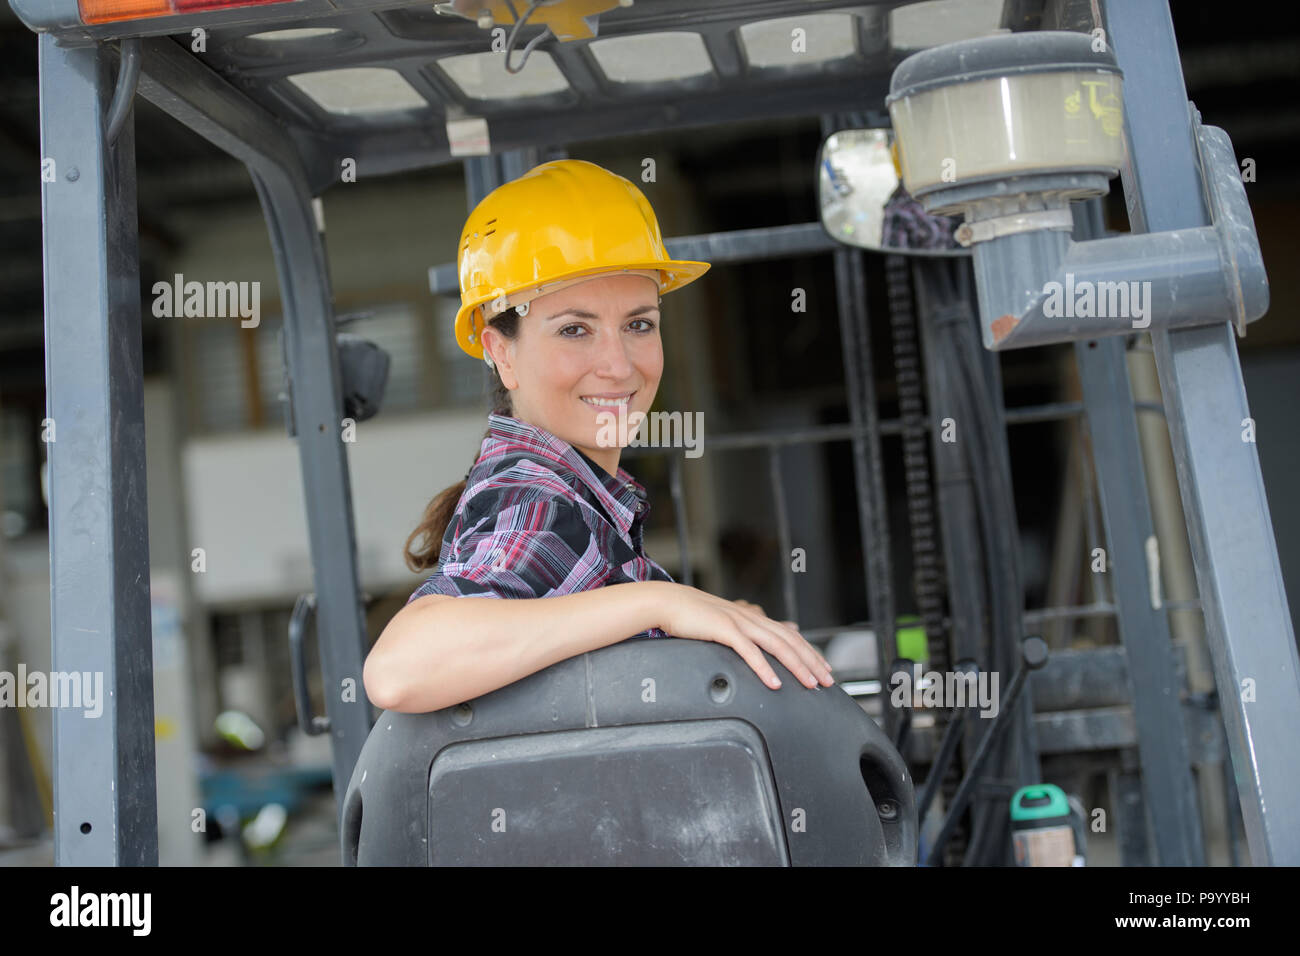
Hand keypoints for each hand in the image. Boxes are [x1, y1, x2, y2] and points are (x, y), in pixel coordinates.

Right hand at [656, 584, 834, 690]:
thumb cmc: (693, 616)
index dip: (810, 651)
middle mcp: (751, 619)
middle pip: (790, 641)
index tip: (825, 667)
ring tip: (810, 682)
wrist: (668, 602)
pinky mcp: (724, 629)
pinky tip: (774, 682)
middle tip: (828, 680)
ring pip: (777, 646)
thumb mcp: (724, 621)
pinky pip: (749, 651)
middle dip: (812, 661)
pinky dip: (764, 668)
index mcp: (753, 618)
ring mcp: (739, 623)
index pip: (790, 635)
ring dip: (797, 665)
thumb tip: (758, 637)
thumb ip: (745, 630)